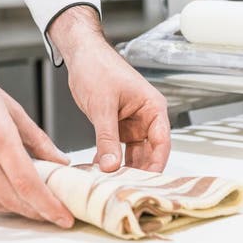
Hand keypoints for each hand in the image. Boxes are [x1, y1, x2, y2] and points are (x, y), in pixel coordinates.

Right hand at [0, 44, 73, 225]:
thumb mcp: (10, 106)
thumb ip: (37, 138)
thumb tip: (58, 159)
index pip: (28, 183)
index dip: (49, 205)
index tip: (63, 215)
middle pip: (13, 198)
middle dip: (37, 211)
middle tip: (52, 212)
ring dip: (15, 208)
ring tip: (30, 204)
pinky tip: (2, 198)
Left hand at [49, 7, 169, 172]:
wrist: (80, 53)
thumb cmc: (97, 66)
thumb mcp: (102, 105)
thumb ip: (107, 138)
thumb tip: (111, 166)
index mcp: (152, 107)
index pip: (162, 143)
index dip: (156, 165)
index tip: (146, 184)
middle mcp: (145, 117)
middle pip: (149, 152)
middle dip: (137, 171)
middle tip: (124, 189)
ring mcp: (131, 123)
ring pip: (132, 154)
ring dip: (121, 168)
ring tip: (110, 184)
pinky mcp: (117, 125)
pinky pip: (117, 148)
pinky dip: (109, 159)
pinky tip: (98, 171)